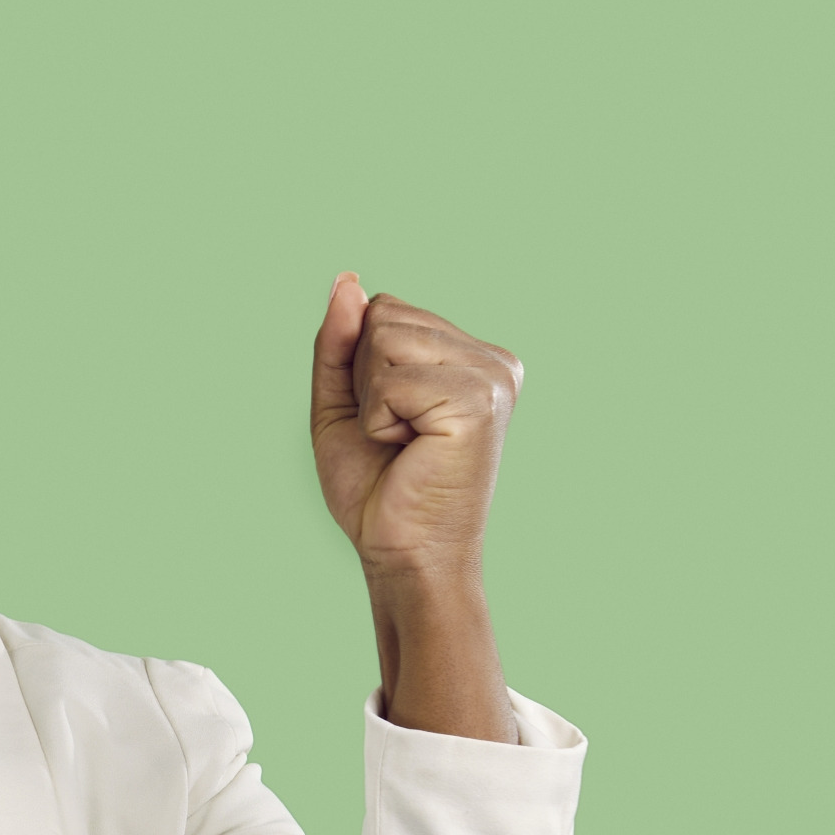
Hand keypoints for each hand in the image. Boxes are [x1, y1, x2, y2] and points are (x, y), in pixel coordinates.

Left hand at [310, 277, 521, 580]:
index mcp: (472, 356)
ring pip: (384, 339)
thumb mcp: (344, 403)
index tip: (391, 420)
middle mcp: (494, 361)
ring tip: (404, 442)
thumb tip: (347, 280)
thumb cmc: (377, 489)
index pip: (386, 308)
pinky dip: (379, 421)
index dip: (361, 366)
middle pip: (384, 315)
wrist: (401, 554)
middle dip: (365, 379)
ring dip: (372, 400)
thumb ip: (341, 341)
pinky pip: (390, 380)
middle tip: (395, 436)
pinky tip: (410, 451)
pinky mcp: (478, 402)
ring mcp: (492, 378)